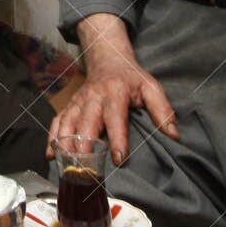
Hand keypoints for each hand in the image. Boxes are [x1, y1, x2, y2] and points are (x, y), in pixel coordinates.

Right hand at [47, 14, 177, 165]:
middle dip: (84, 145)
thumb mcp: (151, 87)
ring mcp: (79, 102)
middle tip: (85, 168)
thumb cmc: (131, 77)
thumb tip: (174, 135)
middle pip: (85, 123)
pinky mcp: (70, 105)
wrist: (107, 57)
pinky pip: (57, 121)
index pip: (115, 118)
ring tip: (67, 165)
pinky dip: (53, 138)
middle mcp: (93, 97)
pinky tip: (51, 155)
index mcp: (115, 93)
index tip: (119, 160)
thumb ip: (162, 110)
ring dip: (66, 144)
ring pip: (68, 123)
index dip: (117, 139)